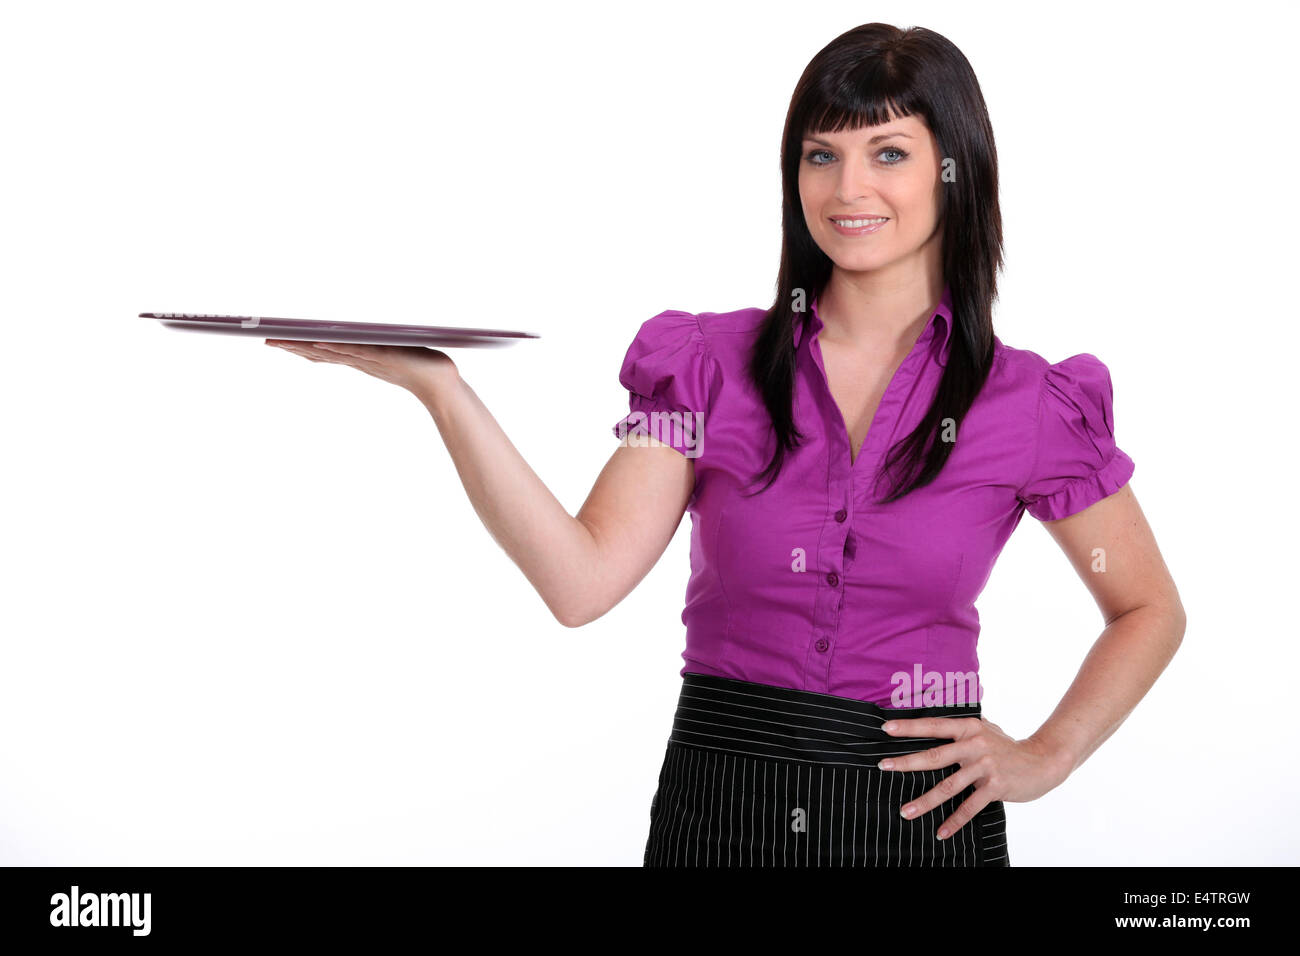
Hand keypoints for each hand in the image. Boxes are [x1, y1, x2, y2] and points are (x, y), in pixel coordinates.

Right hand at [264, 339, 459, 403]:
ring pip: (331, 352)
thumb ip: (377, 345)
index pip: (322, 352)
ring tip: (282, 340)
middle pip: (319, 352)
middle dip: (292, 346)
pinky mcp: (384, 357)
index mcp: (359, 358)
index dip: (298, 347)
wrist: (442, 385)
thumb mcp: (393, 352)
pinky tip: (320, 341)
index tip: (276, 341)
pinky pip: (356, 350)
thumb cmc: (421, 367)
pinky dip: (337, 346)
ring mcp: (370, 359)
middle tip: (266, 340)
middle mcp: (360, 360)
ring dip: (306, 346)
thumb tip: (369, 334)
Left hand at [877, 715, 1070, 840]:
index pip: (934, 726)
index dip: (909, 727)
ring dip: (925, 801)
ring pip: (948, 786)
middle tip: (884, 766)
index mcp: (969, 727)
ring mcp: (985, 766)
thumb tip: (933, 724)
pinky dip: (954, 821)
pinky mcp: (995, 787)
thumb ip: (961, 729)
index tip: (886, 728)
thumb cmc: (1007, 746)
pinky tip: (940, 832)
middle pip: (935, 756)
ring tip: (905, 811)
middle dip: (907, 763)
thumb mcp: (985, 729)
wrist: (1043, 761)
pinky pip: (970, 806)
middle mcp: (975, 744)